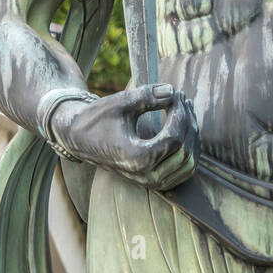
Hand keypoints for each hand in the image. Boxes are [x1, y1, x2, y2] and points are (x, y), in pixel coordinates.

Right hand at [51, 83, 198, 190]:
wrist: (79, 139)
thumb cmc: (97, 120)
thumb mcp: (119, 103)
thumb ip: (146, 96)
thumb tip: (172, 91)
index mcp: (136, 158)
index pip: (174, 137)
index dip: (180, 112)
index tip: (176, 94)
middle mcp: (145, 175)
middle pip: (185, 150)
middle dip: (188, 121)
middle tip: (182, 98)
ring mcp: (151, 182)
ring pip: (189, 164)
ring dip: (192, 135)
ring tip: (186, 109)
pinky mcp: (155, 181)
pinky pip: (184, 171)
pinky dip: (190, 148)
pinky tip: (185, 126)